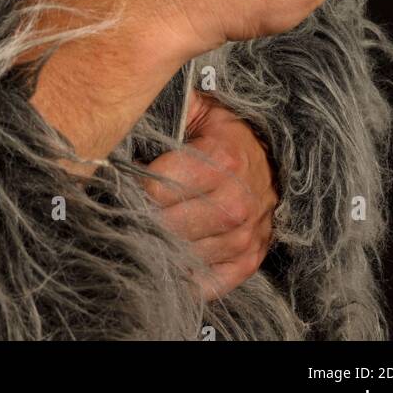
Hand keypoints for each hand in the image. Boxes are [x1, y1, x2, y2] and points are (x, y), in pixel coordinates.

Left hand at [141, 91, 278, 298]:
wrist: (270, 163)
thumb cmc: (223, 135)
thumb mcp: (199, 109)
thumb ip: (167, 109)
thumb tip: (126, 113)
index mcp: (222, 160)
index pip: (157, 187)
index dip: (131, 184)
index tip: (121, 181)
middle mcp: (236, 203)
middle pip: (166, 225)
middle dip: (139, 217)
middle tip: (125, 209)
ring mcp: (244, 237)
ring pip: (181, 255)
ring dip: (157, 246)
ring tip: (145, 229)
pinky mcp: (247, 262)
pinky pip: (204, 283)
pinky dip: (182, 275)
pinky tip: (169, 256)